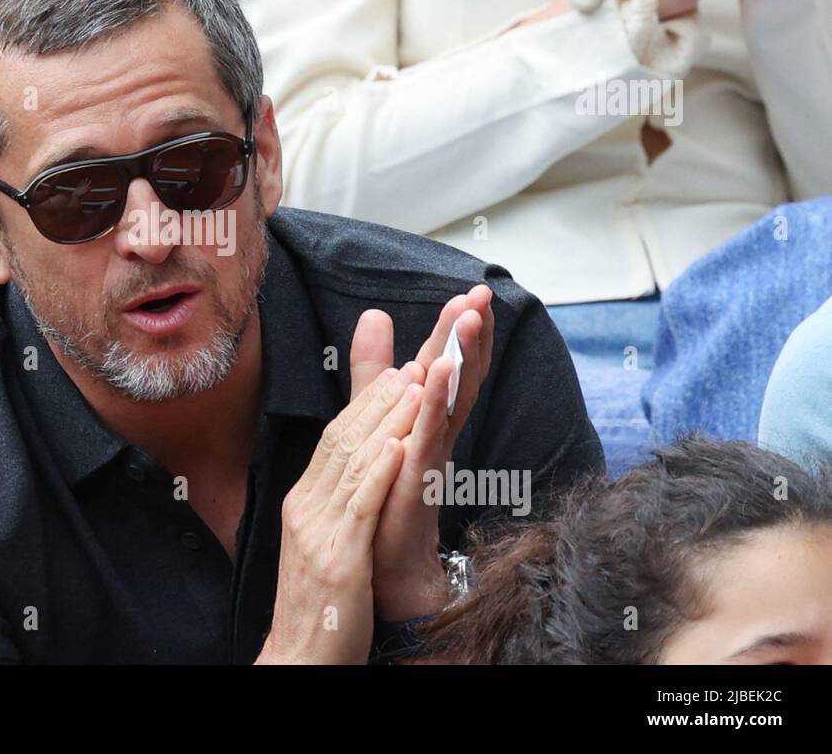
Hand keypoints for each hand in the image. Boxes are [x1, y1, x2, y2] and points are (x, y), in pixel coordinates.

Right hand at [258, 367, 411, 663]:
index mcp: (303, 503)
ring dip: (387, 422)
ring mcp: (319, 532)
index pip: (333, 440)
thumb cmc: (319, 607)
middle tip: (412, 366)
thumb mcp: (323, 545)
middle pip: (343, 440)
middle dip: (379, 401)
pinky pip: (361, 506)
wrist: (300, 658)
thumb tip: (347, 475)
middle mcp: (306, 508)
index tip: (395, 376)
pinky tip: (401, 447)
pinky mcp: (339, 558)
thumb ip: (336, 504)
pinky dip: (380, 473)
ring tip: (416, 388)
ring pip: (354, 463)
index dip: (366, 406)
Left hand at [349, 286, 494, 621]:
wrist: (381, 566)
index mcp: (425, 418)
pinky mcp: (415, 477)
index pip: (447, 365)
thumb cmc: (383, 493)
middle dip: (471, 335)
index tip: (472, 291)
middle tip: (483, 294)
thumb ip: (373, 371)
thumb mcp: (374, 415)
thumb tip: (374, 314)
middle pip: (459, 375)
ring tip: (469, 319)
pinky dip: (433, 403)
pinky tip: (437, 373)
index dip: (458, 330)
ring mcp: (428, 455)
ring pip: (450, 400)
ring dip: (460, 358)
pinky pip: (426, 434)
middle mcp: (434, 433)